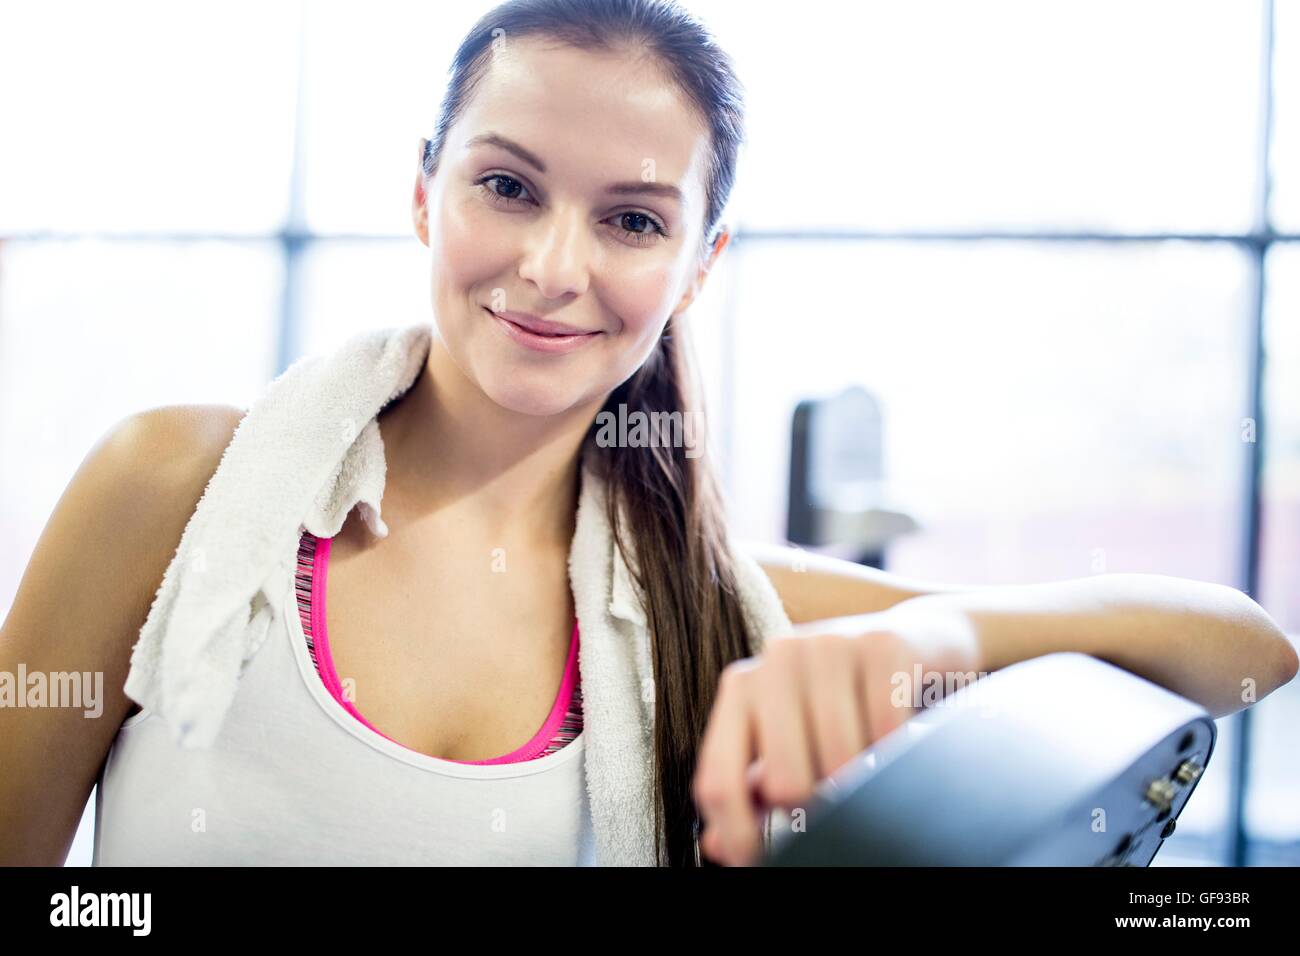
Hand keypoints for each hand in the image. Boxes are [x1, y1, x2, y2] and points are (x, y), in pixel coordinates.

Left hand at [691, 600, 982, 865]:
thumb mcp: (792, 740)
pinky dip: (895, 753)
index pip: (718, 780)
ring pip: (839, 764)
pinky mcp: (882, 644)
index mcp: (742, 688)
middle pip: (784, 782)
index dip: (739, 834)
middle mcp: (776, 659)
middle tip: (837, 800)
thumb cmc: (845, 701)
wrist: (917, 641)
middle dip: (816, 810)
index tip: (761, 863)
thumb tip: (721, 846)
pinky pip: (887, 733)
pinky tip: (896, 742)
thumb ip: (754, 789)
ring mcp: (828, 645)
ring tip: (870, 766)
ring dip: (862, 784)